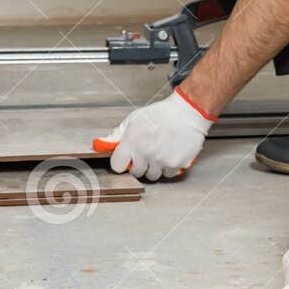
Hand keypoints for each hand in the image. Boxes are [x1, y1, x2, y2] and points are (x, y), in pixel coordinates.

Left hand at [93, 88, 214, 181]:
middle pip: (136, 172)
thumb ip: (117, 134)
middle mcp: (145, 152)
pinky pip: (168, 174)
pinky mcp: (175, 164)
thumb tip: (101, 144)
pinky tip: (170, 155)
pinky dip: (169, 168)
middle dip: (140, 165)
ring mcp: (161, 159)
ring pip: (153, 175)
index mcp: (132, 140)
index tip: (126, 160)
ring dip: (155, 168)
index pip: (117, 165)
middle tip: (147, 154)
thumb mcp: (134, 119)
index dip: (121, 163)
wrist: (187, 113)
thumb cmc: (161, 114)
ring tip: (159, 154)